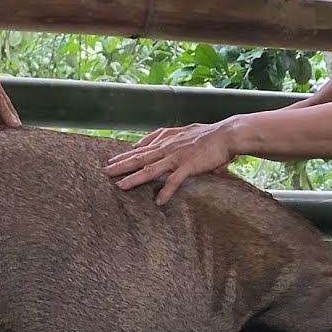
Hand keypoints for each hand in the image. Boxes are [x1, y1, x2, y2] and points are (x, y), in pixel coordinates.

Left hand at [103, 118, 241, 204]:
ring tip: (121, 187)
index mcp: (166, 141)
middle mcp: (167, 148)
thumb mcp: (181, 131)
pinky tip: (158, 201)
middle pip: (139, 159)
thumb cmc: (206, 134)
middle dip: (121, 166)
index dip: (123, 157)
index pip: (140, 150)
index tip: (109, 162)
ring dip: (135, 178)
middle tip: (104, 173)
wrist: (227, 134)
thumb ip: (161, 136)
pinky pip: (175, 181)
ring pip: (151, 169)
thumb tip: (142, 143)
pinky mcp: (189, 166)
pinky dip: (166, 191)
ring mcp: (177, 157)